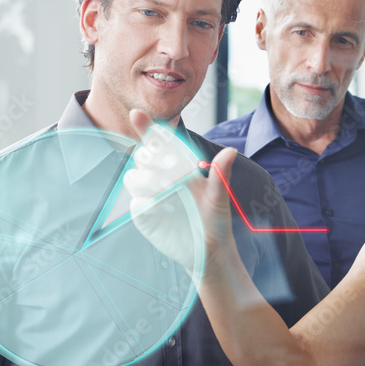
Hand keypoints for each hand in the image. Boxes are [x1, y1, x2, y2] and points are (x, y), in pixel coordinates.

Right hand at [125, 110, 236, 269]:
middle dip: (149, 156)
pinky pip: (137, 202)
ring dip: (146, 179)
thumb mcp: (219, 197)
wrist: (208, 250)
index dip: (146, 128)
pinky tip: (165, 207)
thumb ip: (220, 175)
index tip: (138, 114)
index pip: (159, 144)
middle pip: (142, 157)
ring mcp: (150, 195)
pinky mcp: (144, 215)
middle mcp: (161, 178)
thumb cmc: (215, 220)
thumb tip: (231, 151)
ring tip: (168, 189)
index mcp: (179, 167)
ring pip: (133, 178)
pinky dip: (148, 202)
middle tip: (170, 166)